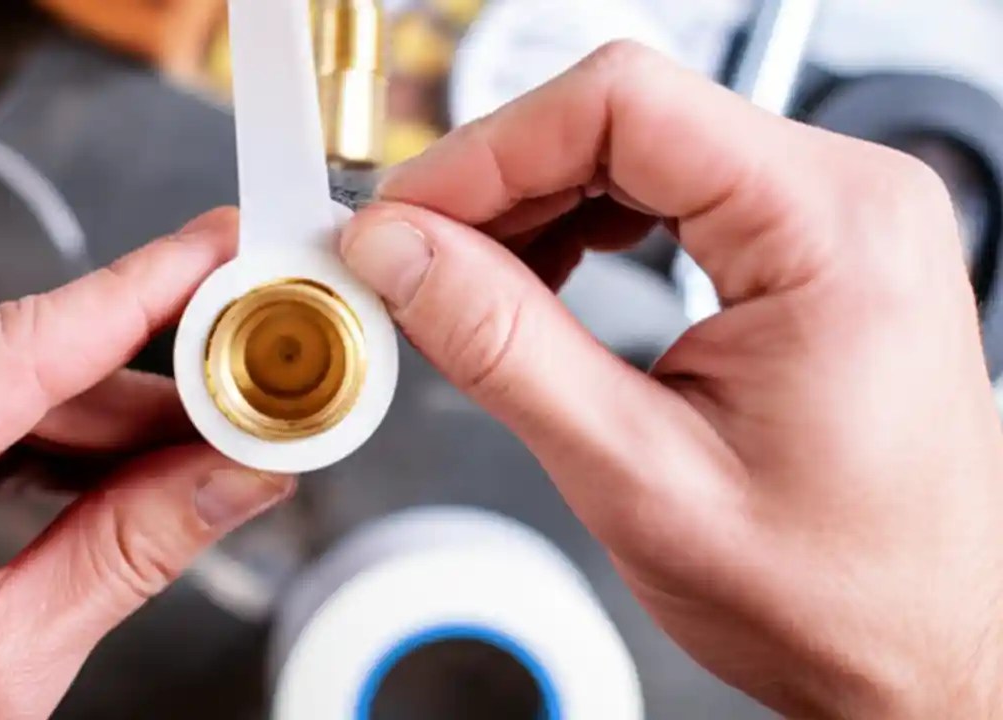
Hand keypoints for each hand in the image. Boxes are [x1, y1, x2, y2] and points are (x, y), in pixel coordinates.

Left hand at [0, 209, 293, 718]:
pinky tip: (106, 461)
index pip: (22, 343)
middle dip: (144, 380)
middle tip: (245, 383)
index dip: (146, 287)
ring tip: (196, 440)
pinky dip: (27, 436)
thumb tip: (230, 477)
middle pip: (10, 361)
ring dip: (94, 414)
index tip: (221, 248)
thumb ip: (127, 553)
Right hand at [341, 42, 1002, 717]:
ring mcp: (830, 218)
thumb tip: (402, 255)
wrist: (923, 649)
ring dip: (531, 207)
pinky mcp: (805, 249)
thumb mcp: (638, 474)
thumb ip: (503, 346)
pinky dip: (580, 230)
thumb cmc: (836, 590)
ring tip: (459, 282)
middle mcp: (846, 198)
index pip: (622, 106)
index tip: (404, 217)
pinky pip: (667, 195)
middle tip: (408, 257)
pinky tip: (533, 284)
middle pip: (622, 118)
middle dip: (496, 182)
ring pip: (635, 150)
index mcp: (831, 229)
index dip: (486, 152)